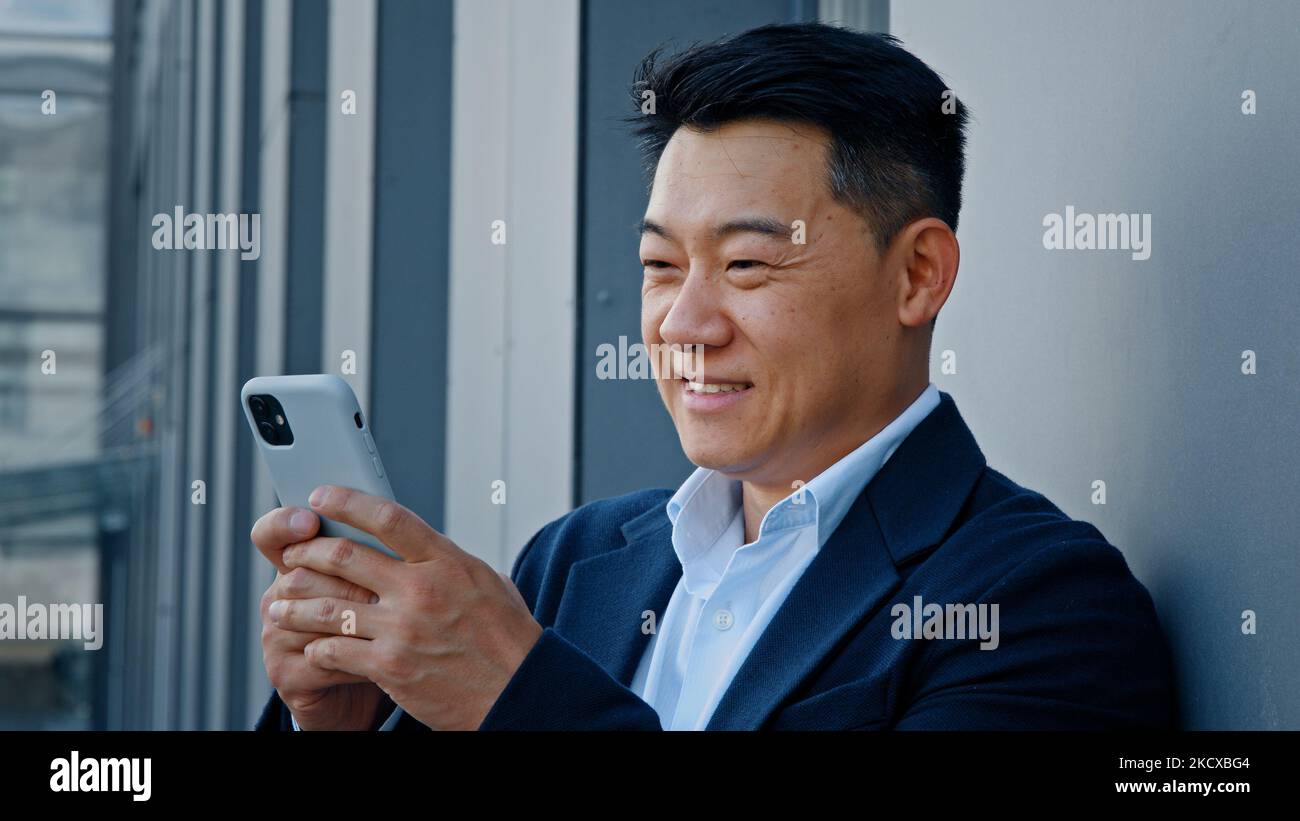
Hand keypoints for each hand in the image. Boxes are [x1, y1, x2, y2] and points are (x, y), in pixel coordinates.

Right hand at [252, 506, 387, 729]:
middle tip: (383, 591)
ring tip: (394, 623)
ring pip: (313, 617)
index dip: (284, 523)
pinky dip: (361, 657)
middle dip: (348, 581)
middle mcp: (277, 597)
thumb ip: (374, 552)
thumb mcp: (377, 581)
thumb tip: (392, 525)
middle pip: (300, 576)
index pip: (272, 535)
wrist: (373, 682)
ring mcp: (275, 636)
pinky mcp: (285, 673)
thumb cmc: (379, 623)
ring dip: (358, 620)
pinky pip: (323, 657)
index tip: (310, 519)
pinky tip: (387, 656)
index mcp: (297, 565)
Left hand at [267, 486, 543, 729]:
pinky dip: (316, 648)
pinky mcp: (391, 668)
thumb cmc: (507, 638)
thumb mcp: (489, 583)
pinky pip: (334, 652)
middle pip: (345, 557)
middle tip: (290, 555)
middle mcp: (421, 590)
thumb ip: (450, 562)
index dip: (348, 503)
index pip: (388, 518)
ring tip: (279, 605)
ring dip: (296, 604)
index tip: (321, 496)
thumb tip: (426, 545)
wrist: (517, 691)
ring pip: (329, 607)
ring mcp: (403, 629)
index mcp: (447, 562)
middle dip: (307, 553)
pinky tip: (310, 648)